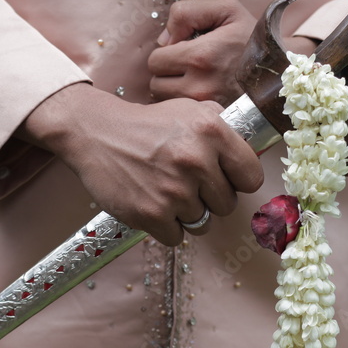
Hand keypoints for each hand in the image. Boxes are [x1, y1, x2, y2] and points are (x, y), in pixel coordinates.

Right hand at [19, 83, 263, 245]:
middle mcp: (196, 160)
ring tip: (165, 190)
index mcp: (212, 131)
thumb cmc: (146, 124)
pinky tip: (152, 203)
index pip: (252, 177)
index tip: (224, 179)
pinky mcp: (151, 214)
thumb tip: (250, 154)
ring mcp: (174, 190)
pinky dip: (166, 226)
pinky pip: (177, 237)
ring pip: (202, 222)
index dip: (238, 181)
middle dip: (209, 198)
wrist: (95, 133)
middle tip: (184, 182)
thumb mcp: (188, 111)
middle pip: (227, 205)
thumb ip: (222, 129)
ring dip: (186, 212)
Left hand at [148, 0, 321, 104]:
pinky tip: (200, 97)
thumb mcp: (226, 9)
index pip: (155, 60)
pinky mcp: (212, 123)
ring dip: (173, 92)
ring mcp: (206, 109)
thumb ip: (186, 12)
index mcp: (201, 56)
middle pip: (155, 84)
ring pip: (165, 103)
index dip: (167, 52)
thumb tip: (163, 40)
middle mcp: (200, 86)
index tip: (184, 50)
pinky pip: (181, 117)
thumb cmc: (251, 38)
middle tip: (187, 67)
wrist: (284, 71)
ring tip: (194, 82)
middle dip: (166, 74)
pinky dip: (184, 108)